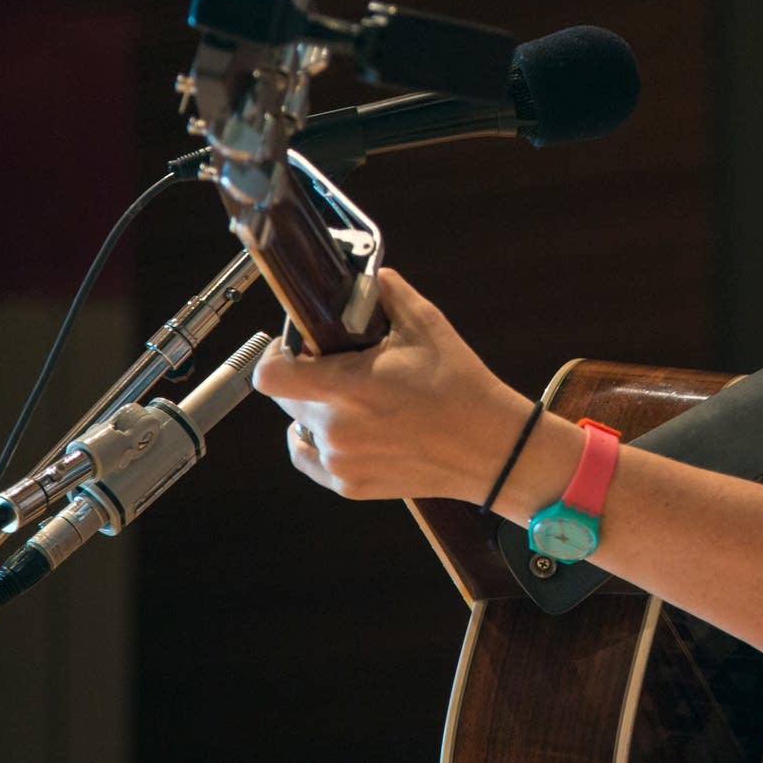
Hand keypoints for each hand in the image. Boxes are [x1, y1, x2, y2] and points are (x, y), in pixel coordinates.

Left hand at [251, 267, 532, 501]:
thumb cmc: (460, 386)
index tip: (294, 346)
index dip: (275, 355)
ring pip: (302, 426)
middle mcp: (336, 429)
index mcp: (347, 387)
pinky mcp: (349, 486)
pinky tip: (348, 427)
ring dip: (317, 408)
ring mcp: (341, 462)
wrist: (491, 447)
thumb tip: (360, 277)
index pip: (271, 374)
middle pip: (287, 397)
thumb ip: (383, 293)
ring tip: (358, 399)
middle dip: (305, 376)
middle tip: (338, 366)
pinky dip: (321, 441)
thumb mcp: (425, 324)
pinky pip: (313, 458)